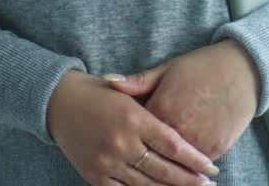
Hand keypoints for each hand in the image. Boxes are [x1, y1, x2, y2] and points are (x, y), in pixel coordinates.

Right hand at [46, 70, 219, 185]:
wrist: (57, 102)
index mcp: (132, 117)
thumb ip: (150, 105)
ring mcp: (107, 161)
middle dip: (189, 180)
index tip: (211, 166)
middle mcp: (121, 141)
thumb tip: (178, 123)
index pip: (171, 144)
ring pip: (146, 184)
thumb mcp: (123, 91)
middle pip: (163, 169)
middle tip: (208, 184)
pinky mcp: (94, 175)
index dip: (193, 159)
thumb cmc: (96, 91)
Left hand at [102, 41, 260, 162]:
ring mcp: (198, 142)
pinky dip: (186, 171)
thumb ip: (138, 82)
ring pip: (174, 168)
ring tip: (154, 178)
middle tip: (130, 167)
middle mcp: (178, 129)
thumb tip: (107, 81)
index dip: (127, 138)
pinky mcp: (216, 149)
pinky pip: (195, 167)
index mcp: (162, 108)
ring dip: (164, 175)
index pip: (136, 133)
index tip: (117, 142)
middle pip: (152, 156)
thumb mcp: (168, 68)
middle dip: (141, 164)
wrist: (241, 69)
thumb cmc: (201, 66)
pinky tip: (178, 175)